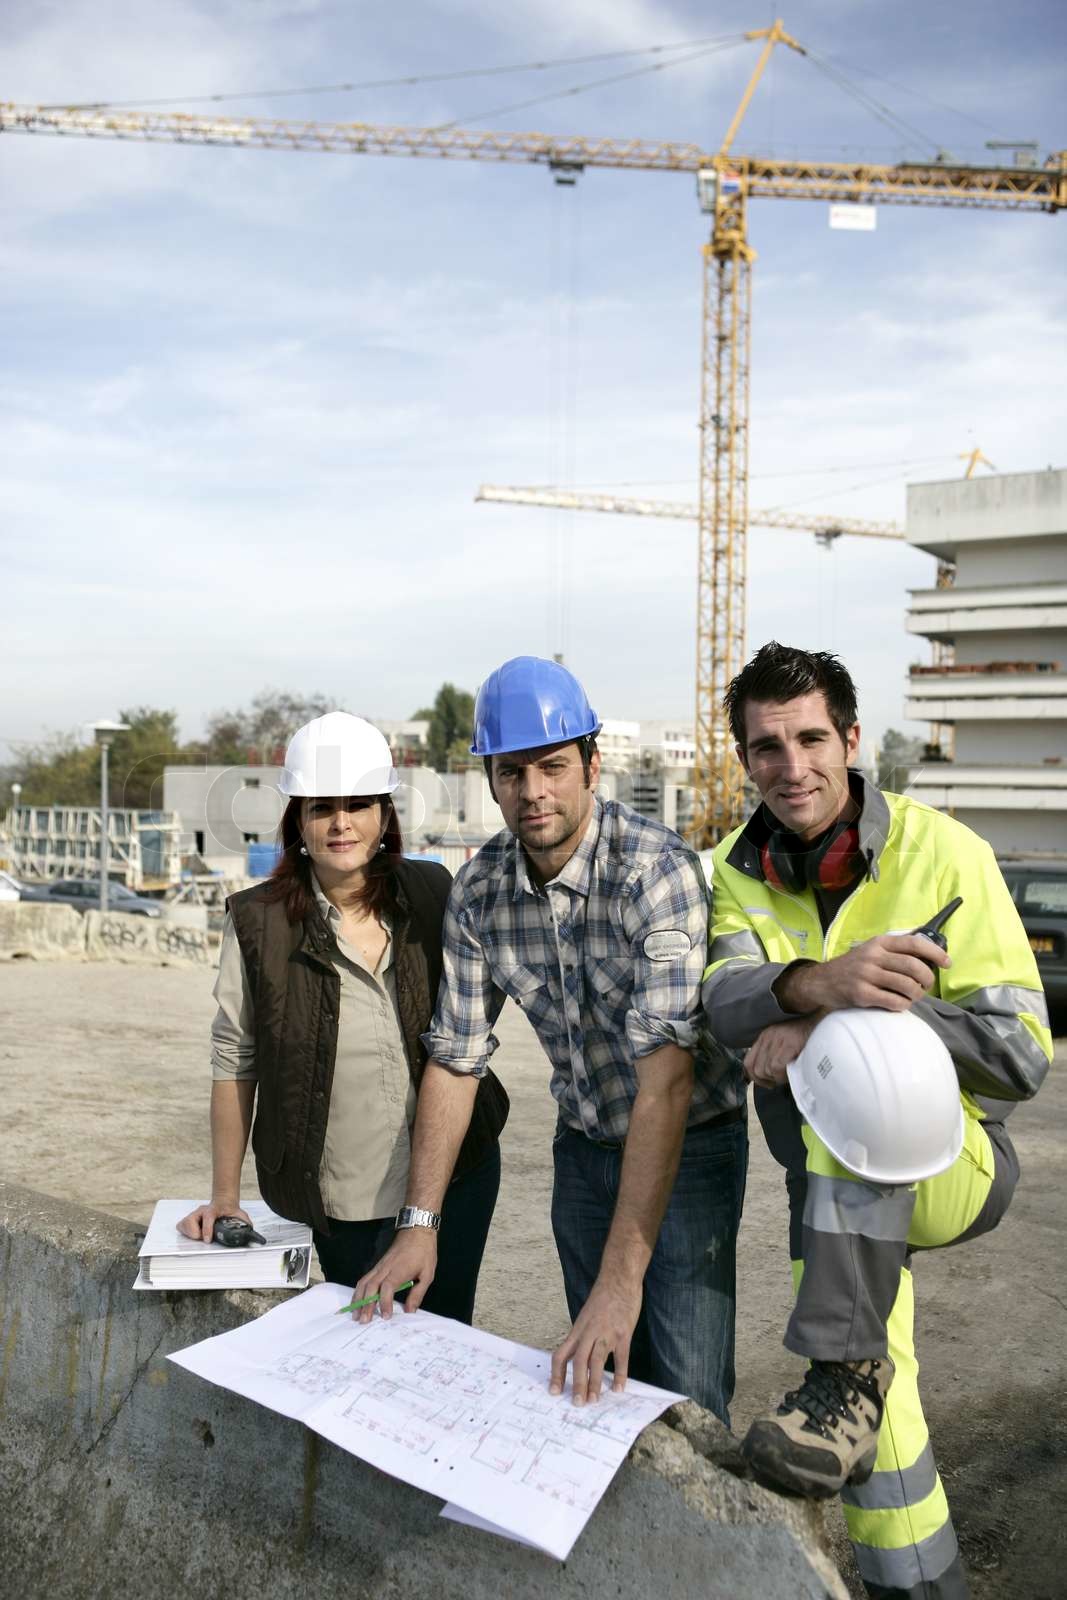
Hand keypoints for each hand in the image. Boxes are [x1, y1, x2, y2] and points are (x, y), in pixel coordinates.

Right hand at [177, 1201, 250, 1240]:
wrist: (224, 1202)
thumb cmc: (230, 1211)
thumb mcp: (239, 1215)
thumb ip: (245, 1224)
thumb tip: (253, 1235)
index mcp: (213, 1209)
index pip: (208, 1217)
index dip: (207, 1229)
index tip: (207, 1240)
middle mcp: (202, 1211)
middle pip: (191, 1220)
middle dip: (196, 1233)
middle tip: (204, 1238)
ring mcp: (194, 1214)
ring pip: (185, 1223)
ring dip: (191, 1233)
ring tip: (200, 1236)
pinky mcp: (189, 1219)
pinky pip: (181, 1226)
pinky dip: (185, 1232)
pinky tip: (192, 1235)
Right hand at [352, 1229, 437, 1322]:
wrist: (416, 1232)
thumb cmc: (423, 1253)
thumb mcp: (427, 1274)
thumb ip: (418, 1293)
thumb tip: (410, 1311)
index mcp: (399, 1270)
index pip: (387, 1287)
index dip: (384, 1302)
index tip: (386, 1316)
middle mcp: (385, 1268)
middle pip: (371, 1286)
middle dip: (365, 1304)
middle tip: (363, 1321)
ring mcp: (379, 1266)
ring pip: (364, 1282)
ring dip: (358, 1299)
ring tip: (355, 1314)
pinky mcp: (377, 1266)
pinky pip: (364, 1279)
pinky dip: (358, 1291)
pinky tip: (357, 1301)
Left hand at [549, 1279, 642, 1405]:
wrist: (619, 1279)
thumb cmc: (603, 1297)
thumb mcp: (586, 1315)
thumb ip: (582, 1334)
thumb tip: (578, 1354)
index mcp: (578, 1329)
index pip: (561, 1354)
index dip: (556, 1374)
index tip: (554, 1391)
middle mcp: (589, 1332)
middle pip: (578, 1362)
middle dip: (576, 1385)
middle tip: (577, 1403)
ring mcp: (606, 1333)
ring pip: (596, 1362)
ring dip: (594, 1383)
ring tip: (593, 1400)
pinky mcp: (623, 1334)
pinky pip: (621, 1358)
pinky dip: (620, 1375)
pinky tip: (619, 1388)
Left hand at [745, 1017, 819, 1086]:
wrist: (826, 1021)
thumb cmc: (809, 1038)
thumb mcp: (785, 1045)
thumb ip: (774, 1056)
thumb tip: (768, 1078)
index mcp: (765, 1036)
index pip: (748, 1062)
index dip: (757, 1078)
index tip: (769, 1083)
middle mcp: (768, 1036)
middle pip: (757, 1070)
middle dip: (770, 1080)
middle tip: (784, 1079)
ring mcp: (777, 1038)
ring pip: (767, 1070)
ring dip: (780, 1077)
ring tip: (791, 1072)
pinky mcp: (789, 1042)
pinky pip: (777, 1066)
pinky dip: (784, 1073)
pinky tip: (794, 1070)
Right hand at [778, 934, 950, 1014]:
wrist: (822, 982)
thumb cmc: (853, 967)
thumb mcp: (871, 950)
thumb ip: (894, 951)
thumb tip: (929, 958)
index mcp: (878, 943)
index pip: (914, 943)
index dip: (935, 953)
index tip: (947, 962)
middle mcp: (873, 957)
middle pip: (914, 967)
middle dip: (927, 979)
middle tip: (926, 986)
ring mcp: (866, 976)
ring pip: (907, 986)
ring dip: (916, 994)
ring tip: (913, 996)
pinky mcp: (862, 994)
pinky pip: (894, 1002)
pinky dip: (903, 1005)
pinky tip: (900, 1004)